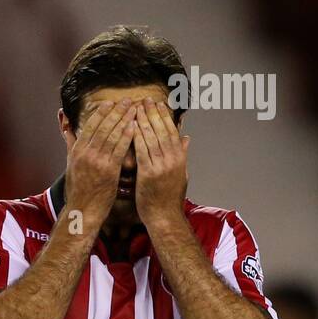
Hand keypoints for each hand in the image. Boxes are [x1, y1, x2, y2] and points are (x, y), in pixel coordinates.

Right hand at [65, 98, 137, 232]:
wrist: (83, 210)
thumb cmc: (78, 189)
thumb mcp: (70, 163)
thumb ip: (69, 142)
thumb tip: (65, 125)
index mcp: (77, 150)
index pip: (91, 125)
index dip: (102, 112)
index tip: (111, 102)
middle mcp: (86, 154)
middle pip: (103, 126)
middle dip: (116, 111)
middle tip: (127, 100)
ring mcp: (98, 162)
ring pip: (112, 135)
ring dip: (124, 119)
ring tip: (134, 109)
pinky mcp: (109, 171)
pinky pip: (120, 149)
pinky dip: (127, 136)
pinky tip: (135, 126)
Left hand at [133, 98, 188, 229]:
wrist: (165, 218)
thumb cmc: (170, 199)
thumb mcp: (181, 174)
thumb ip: (183, 155)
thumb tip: (187, 138)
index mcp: (180, 158)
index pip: (172, 131)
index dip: (165, 116)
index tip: (158, 104)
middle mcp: (173, 160)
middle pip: (162, 130)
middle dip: (153, 114)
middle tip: (145, 100)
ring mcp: (161, 166)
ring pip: (152, 138)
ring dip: (143, 121)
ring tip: (136, 108)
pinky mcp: (149, 174)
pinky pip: (142, 151)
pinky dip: (137, 137)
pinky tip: (130, 127)